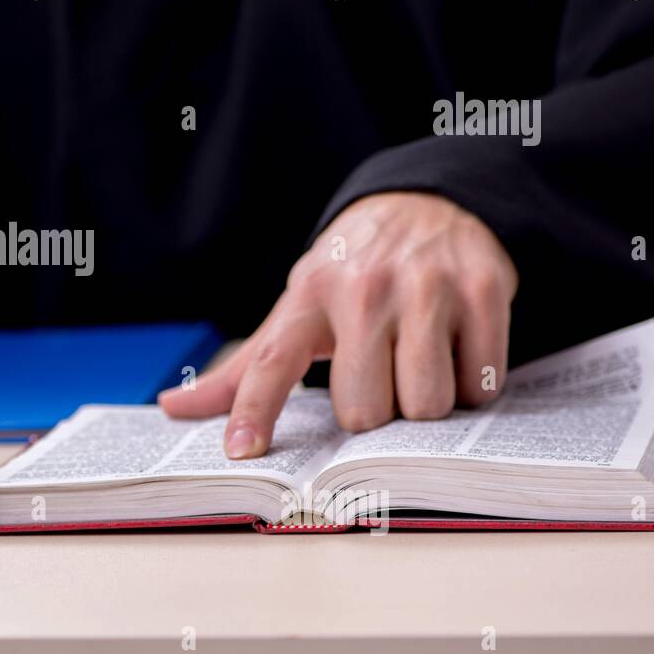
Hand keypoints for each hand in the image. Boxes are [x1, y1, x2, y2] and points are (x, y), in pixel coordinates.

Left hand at [159, 192, 517, 456]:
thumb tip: (171, 409)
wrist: (428, 202)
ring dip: (427, 403)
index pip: (272, 362)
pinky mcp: (482, 289)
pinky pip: (481, 383)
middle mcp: (362, 289)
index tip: (242, 451)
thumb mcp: (296, 307)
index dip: (255, 410)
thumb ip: (243, 367)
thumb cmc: (351, 274)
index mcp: (307, 297)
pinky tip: (458, 349)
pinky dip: (473, 383)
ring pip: (426, 404)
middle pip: (365, 410)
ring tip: (419, 363)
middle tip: (379, 378)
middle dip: (375, 412)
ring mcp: (425, 287)